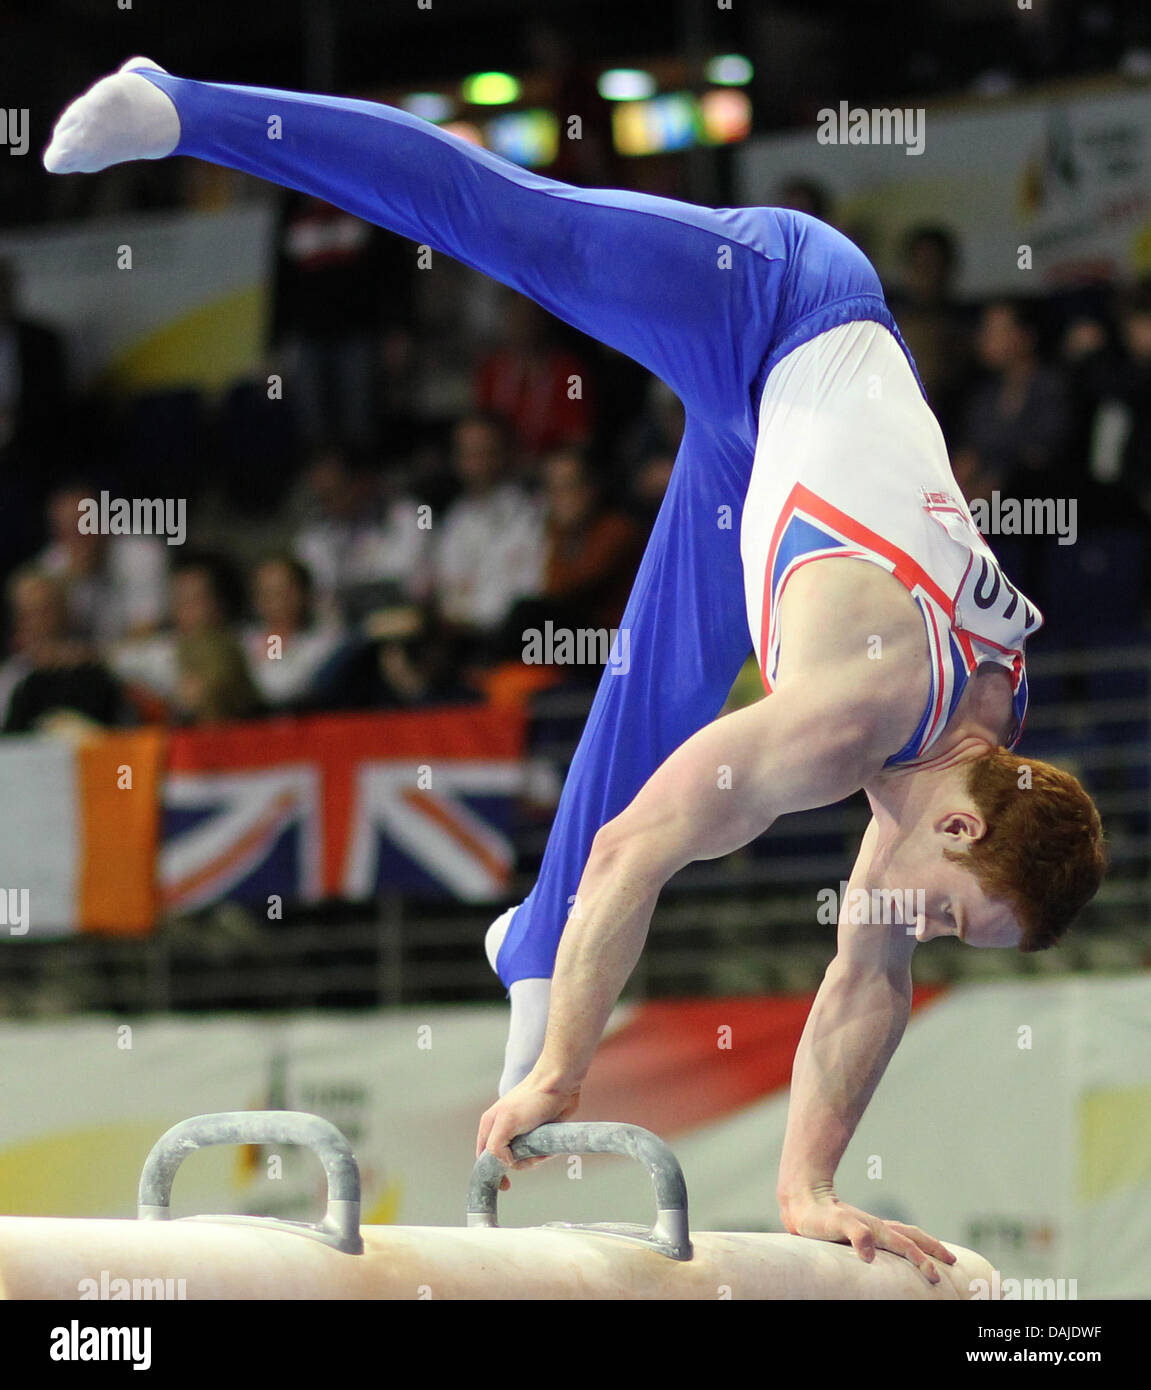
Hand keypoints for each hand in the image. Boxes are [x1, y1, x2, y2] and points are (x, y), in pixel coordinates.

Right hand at [475, 1074, 580, 1191]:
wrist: (559, 1085)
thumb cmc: (532, 1099)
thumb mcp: (507, 1122)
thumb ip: (496, 1146)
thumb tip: (504, 1164)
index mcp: (490, 1126)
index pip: (483, 1157)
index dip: (491, 1173)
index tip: (505, 1186)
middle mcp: (503, 1130)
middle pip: (505, 1161)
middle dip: (520, 1164)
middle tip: (532, 1157)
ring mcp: (521, 1133)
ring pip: (523, 1159)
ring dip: (535, 1159)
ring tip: (544, 1149)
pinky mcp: (538, 1134)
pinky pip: (538, 1153)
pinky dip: (544, 1155)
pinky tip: (550, 1148)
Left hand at [781, 1187, 956, 1284]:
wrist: (802, 1199)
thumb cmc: (816, 1216)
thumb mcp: (834, 1226)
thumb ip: (854, 1234)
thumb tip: (870, 1252)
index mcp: (876, 1229)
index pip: (907, 1247)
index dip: (922, 1261)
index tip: (937, 1277)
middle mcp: (877, 1227)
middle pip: (913, 1236)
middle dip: (934, 1248)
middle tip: (953, 1261)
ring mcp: (870, 1226)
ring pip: (905, 1233)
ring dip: (923, 1243)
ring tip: (936, 1252)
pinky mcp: (862, 1229)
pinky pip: (892, 1236)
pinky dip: (905, 1242)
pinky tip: (900, 1248)